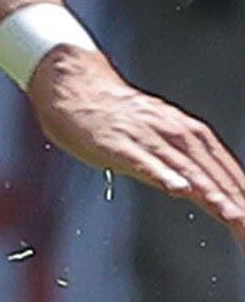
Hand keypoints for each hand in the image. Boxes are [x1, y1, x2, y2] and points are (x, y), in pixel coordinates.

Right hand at [30, 47, 244, 245]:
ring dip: (211, 194)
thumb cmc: (115, 118)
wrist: (73, 86)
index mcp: (190, 135)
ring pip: (186, 169)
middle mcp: (176, 133)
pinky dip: (163, 174)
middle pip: (214, 175)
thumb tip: (203, 194)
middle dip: (236, 204)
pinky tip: (178, 188)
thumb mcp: (159, 139)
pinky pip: (144, 161)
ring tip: (231, 215)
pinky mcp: (118, 142)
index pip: (228, 173)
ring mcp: (147, 137)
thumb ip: (182, 166)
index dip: (243, 199)